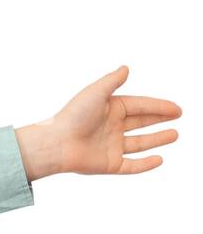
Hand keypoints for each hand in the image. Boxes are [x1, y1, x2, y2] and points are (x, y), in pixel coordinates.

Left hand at [32, 66, 181, 176]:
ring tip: (174, 135)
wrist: (56, 143)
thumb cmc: (73, 116)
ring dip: (157, 139)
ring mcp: (110, 147)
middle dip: (159, 119)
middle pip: (141, 122)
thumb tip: (125, 68)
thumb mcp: (95, 93)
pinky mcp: (108, 164)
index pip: (139, 106)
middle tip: (178, 116)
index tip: (177, 109)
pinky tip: (159, 159)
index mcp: (109, 110)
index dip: (158, 107)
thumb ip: (112, 81)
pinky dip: (145, 164)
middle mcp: (110, 127)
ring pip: (139, 143)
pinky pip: (131, 166)